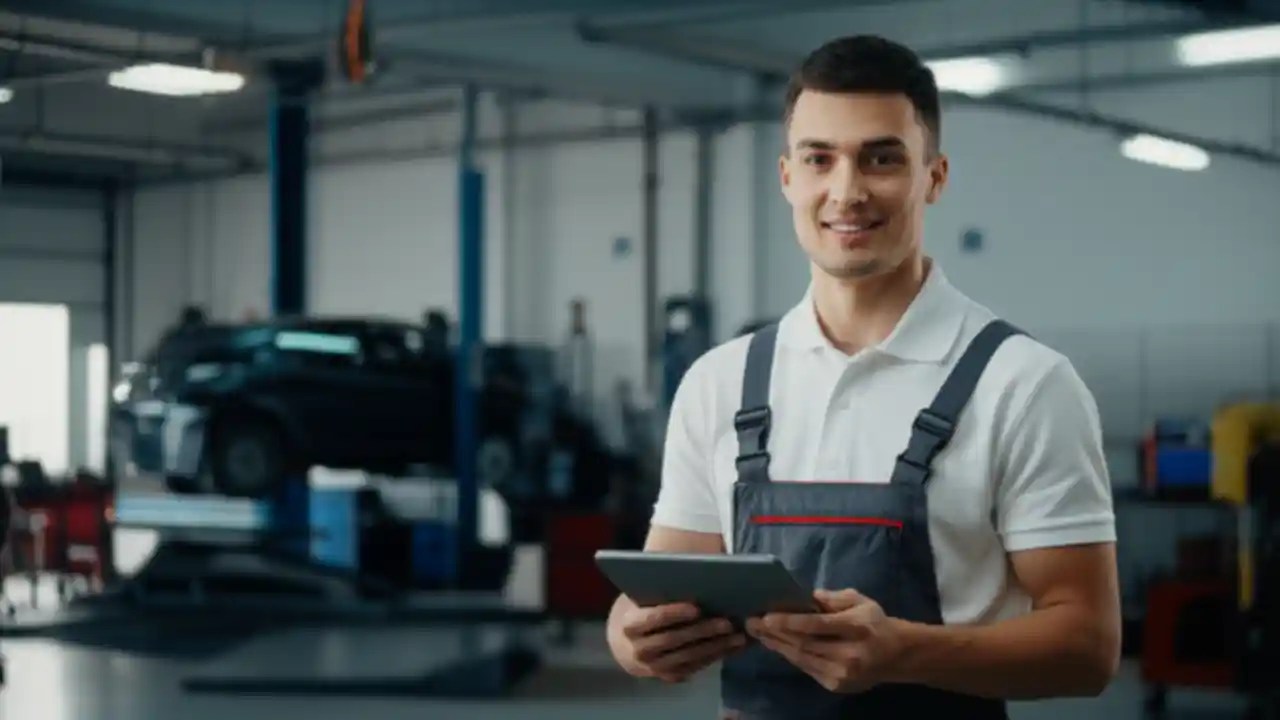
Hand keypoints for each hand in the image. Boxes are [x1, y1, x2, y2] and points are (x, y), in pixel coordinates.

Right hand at [609, 599, 746, 682]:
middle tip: (727, 622)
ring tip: (737, 636)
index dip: (674, 613)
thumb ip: (664, 587)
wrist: (633, 642)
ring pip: (688, 657)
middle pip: (674, 639)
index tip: (696, 607)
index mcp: (631, 625)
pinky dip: (717, 655)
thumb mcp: (646, 596)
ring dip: (715, 646)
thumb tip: (695, 569)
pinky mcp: (671, 676)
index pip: (652, 619)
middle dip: (702, 631)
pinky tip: (734, 646)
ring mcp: (655, 667)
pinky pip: (696, 667)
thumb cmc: (645, 608)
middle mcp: (640, 650)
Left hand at [745, 589, 903, 693]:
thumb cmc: (875, 622)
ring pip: (802, 658)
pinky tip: (777, 645)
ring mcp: (842, 674)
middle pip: (804, 644)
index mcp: (857, 627)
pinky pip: (806, 668)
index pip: (817, 625)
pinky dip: (790, 656)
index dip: (789, 621)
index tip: (766, 616)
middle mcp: (849, 653)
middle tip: (751, 623)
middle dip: (774, 634)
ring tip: (758, 633)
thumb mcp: (860, 601)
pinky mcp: (836, 685)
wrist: (898, 655)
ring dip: (777, 646)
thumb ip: (833, 598)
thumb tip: (806, 596)